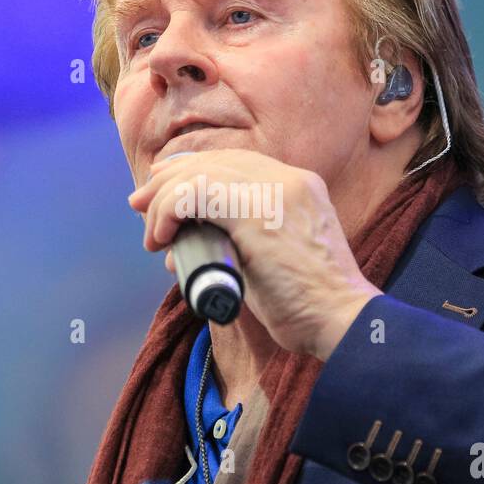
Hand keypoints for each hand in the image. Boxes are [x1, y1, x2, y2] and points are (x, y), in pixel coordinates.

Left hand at [127, 149, 381, 359]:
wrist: (342, 321)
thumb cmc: (309, 305)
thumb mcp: (279, 258)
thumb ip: (245, 240)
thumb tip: (195, 241)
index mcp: (300, 185)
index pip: (236, 161)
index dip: (194, 168)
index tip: (164, 186)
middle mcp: (289, 180)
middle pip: (215, 162)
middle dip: (170, 181)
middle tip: (141, 204)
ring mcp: (276, 193)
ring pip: (200, 175)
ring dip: (165, 202)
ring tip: (152, 234)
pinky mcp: (258, 214)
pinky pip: (197, 194)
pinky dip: (170, 212)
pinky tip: (163, 237)